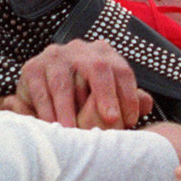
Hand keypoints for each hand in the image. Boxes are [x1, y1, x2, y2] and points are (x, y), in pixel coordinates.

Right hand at [13, 39, 150, 128]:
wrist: (42, 92)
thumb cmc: (82, 98)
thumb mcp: (106, 97)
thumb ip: (127, 99)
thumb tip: (147, 104)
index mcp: (103, 54)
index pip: (121, 71)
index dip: (128, 96)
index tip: (130, 121)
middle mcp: (80, 50)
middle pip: (97, 68)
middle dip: (105, 95)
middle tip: (110, 121)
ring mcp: (55, 56)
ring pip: (65, 82)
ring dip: (70, 109)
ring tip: (76, 131)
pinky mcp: (32, 67)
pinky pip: (42, 90)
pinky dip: (48, 110)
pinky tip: (54, 126)